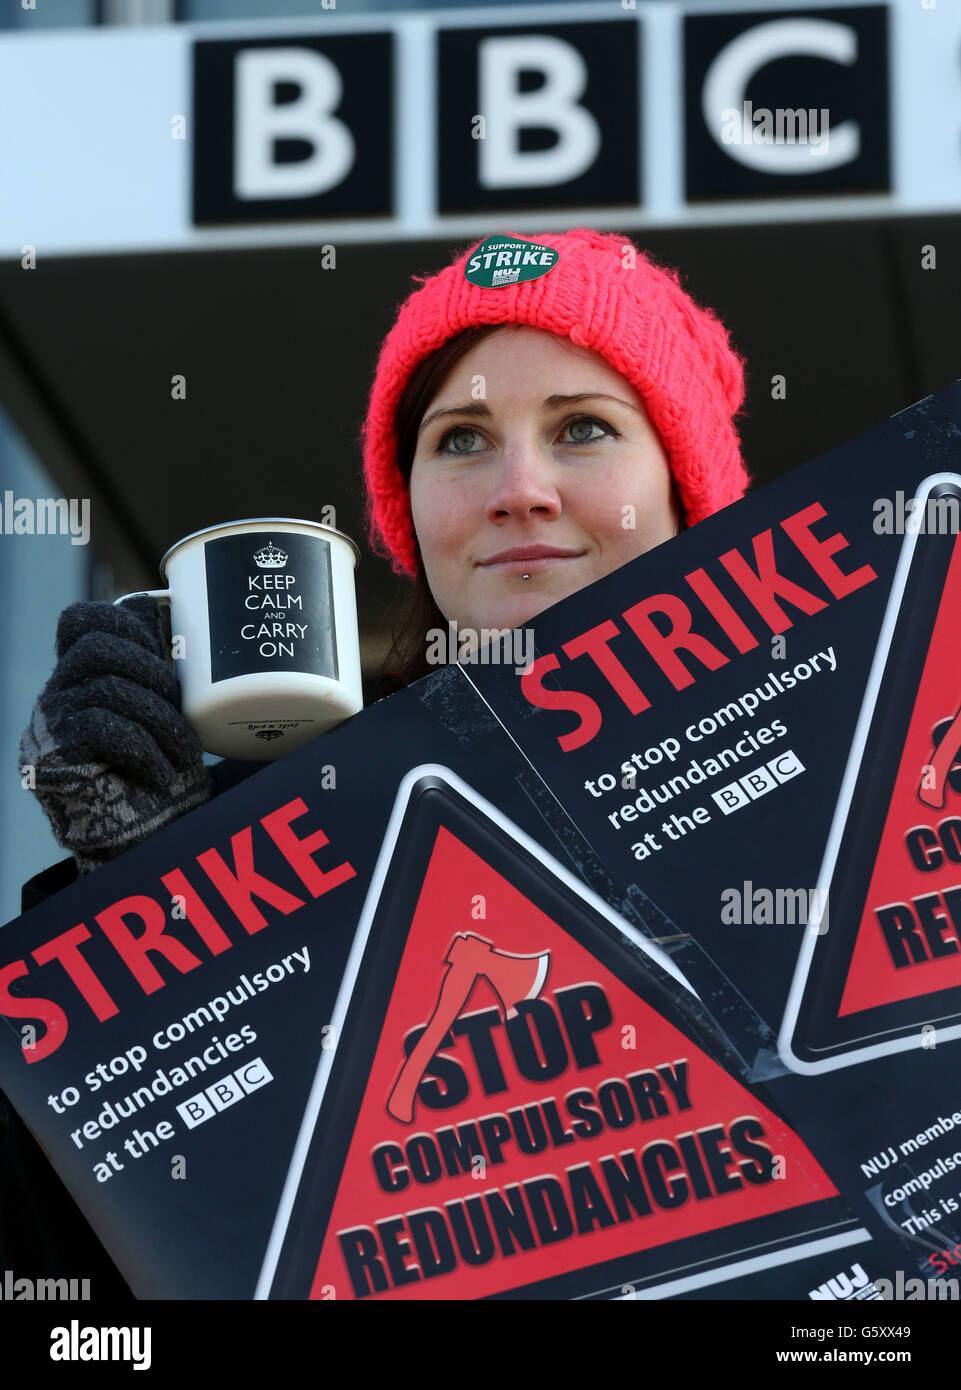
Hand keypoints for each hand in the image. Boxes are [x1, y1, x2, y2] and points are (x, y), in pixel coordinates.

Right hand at [19, 596, 211, 872]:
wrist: (144, 839)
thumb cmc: (161, 774)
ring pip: (107, 688)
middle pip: (97, 646)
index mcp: (84, 676)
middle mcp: (58, 693)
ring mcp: (50, 724)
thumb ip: (160, 674)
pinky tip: (161, 772)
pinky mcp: (53, 754)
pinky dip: (143, 749)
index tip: (162, 653)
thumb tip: (179, 619)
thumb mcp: (165, 714)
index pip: (81, 620)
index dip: (122, 624)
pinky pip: (101, 726)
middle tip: (182, 710)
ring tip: (184, 755)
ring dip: (159, 720)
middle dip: (153, 673)